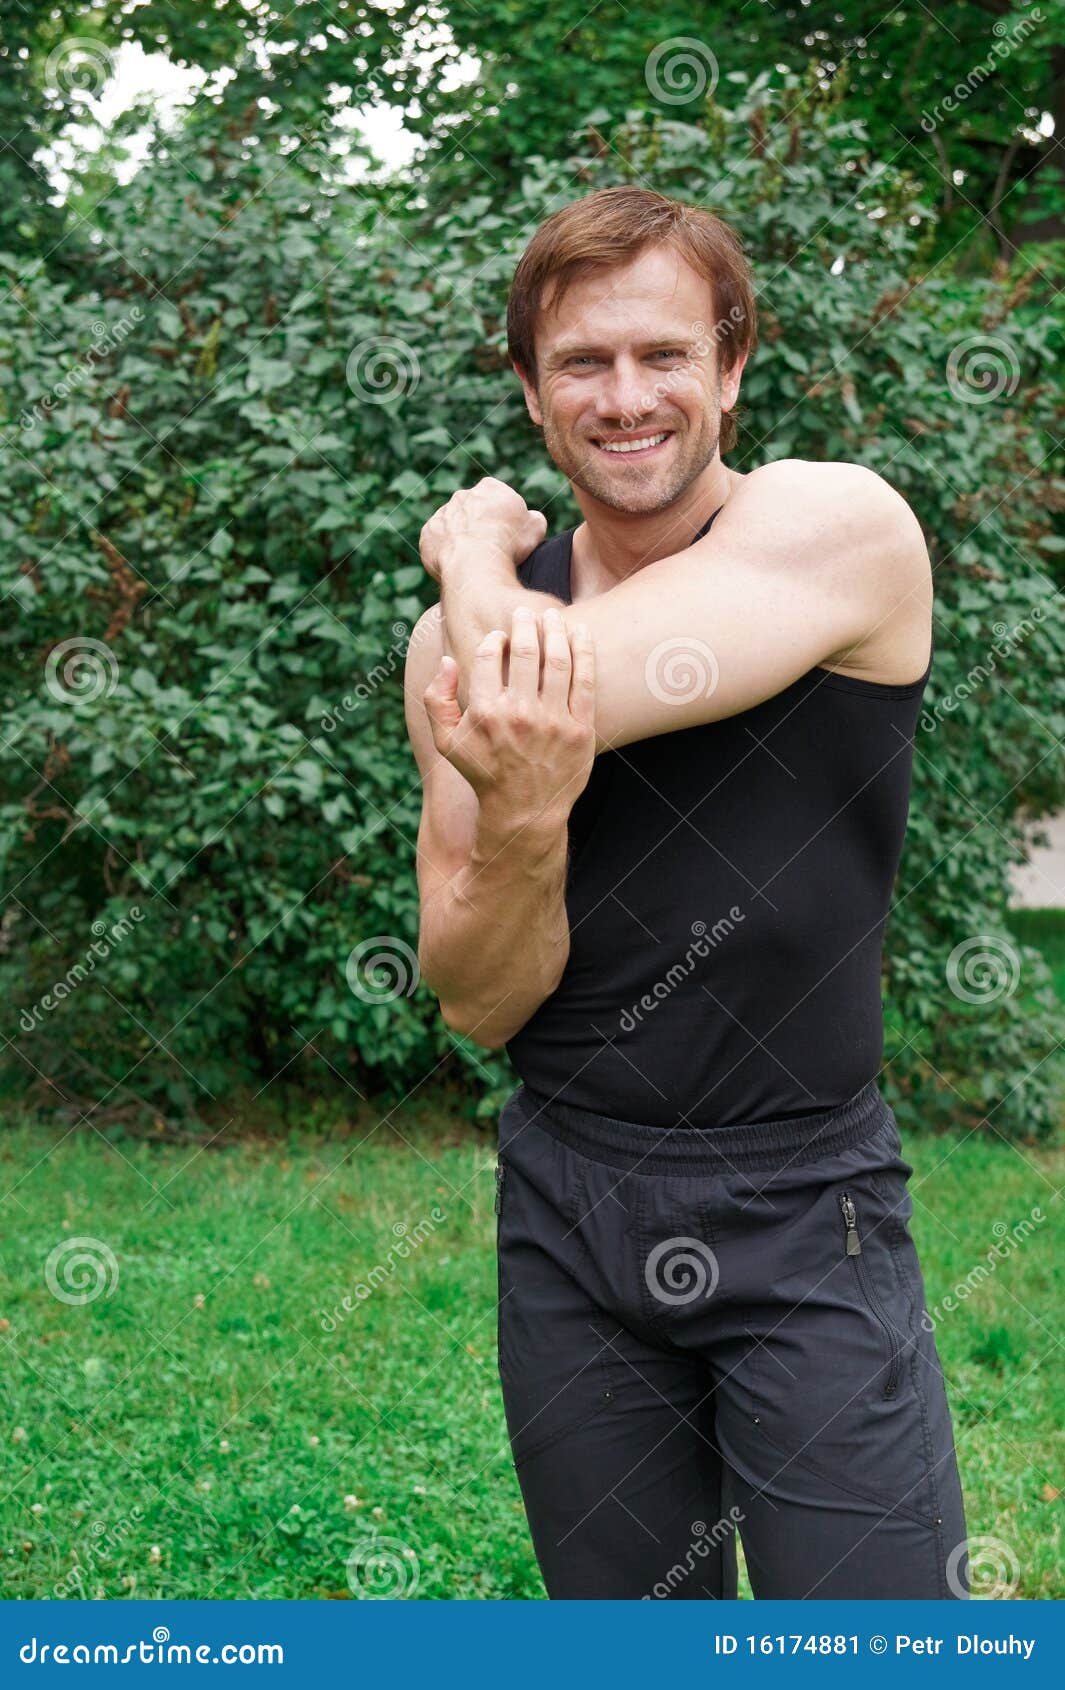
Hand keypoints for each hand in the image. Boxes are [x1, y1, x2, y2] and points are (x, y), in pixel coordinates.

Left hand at [419, 477, 547, 583]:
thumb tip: (531, 518)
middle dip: (480, 526)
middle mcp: (462, 495)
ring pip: (452, 526)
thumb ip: (533, 518)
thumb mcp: (535, 528)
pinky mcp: (427, 534)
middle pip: (473, 511)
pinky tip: (456, 565)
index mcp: (489, 488)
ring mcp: (442, 514)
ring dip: (461, 539)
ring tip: (472, 561)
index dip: (503, 517)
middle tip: (490, 549)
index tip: (507, 534)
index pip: (497, 497)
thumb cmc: (508, 544)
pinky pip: (436, 542)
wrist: (475, 564)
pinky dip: (444, 552)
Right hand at [422, 606, 595, 836]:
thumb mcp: (446, 742)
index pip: (489, 656)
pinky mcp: (581, 729)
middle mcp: (519, 714)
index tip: (499, 636)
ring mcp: (553, 721)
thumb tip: (445, 661)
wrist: (525, 811)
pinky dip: (584, 651)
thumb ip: (436, 699)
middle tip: (525, 612)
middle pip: (525, 651)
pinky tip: (580, 634)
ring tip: (553, 616)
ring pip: (557, 660)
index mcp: (485, 712)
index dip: (493, 639)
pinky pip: (585, 680)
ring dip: (555, 630)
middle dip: (525, 624)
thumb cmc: (484, 771)